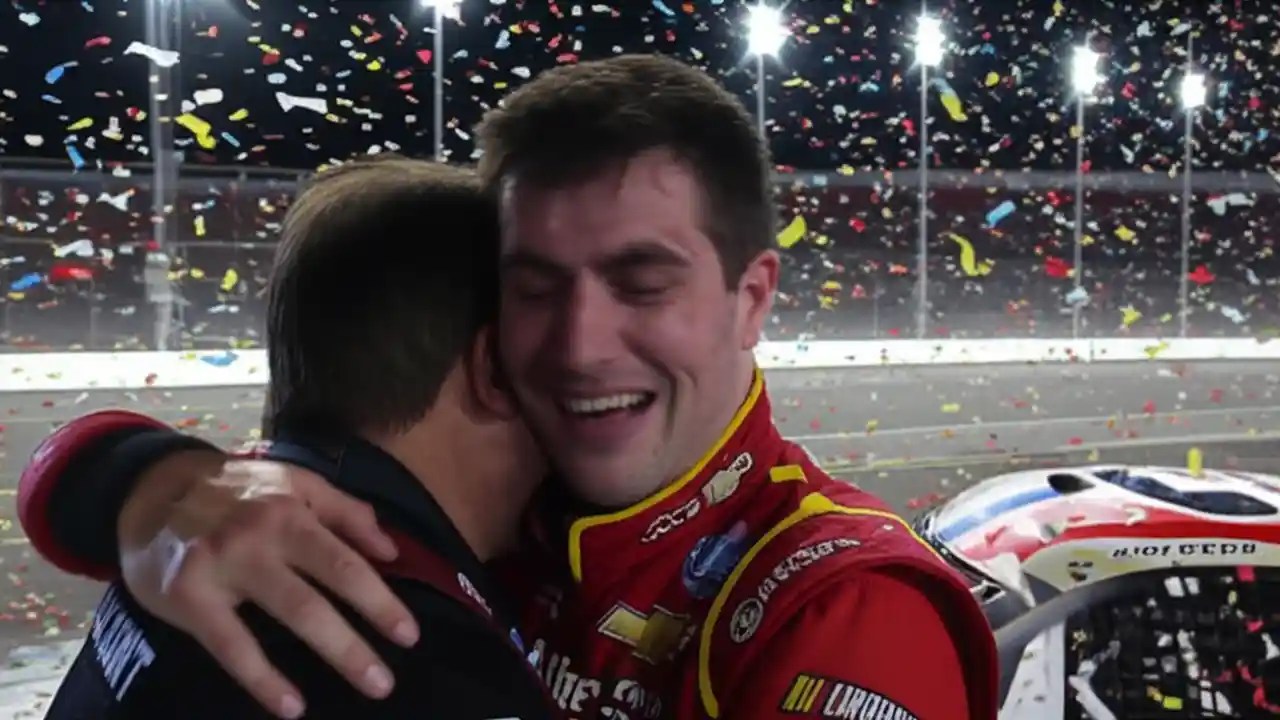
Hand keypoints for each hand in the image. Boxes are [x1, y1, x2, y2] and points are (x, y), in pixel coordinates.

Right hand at [117, 452, 419, 717]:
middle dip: (358, 641)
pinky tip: (291, 705)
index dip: (380, 600)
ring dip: (333, 652)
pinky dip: (262, 678)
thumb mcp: (296, 483)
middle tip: (386, 681)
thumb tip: (392, 551)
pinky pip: (231, 645)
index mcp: (292, 511)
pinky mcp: (188, 595)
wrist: (153, 488)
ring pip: (289, 613)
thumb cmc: (238, 492)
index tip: (408, 635)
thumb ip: (347, 512)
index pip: (346, 561)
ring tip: (365, 685)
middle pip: (320, 594)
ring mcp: (223, 565)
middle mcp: (261, 536)